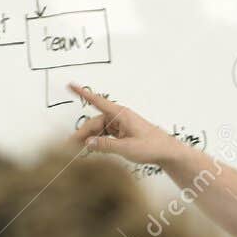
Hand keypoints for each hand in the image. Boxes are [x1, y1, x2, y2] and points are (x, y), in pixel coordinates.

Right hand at [70, 86, 193, 168]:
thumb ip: (106, 145)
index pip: (97, 101)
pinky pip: (105, 135)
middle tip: (70, 146)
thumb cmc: (151, 146)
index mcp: (120, 114)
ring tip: (78, 150)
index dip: (82, 93)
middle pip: (95, 123)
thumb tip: (88, 143)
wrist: (167, 151)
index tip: (70, 85)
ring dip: (89, 139)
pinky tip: (92, 149)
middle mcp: (119, 117)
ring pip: (99, 130)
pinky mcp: (122, 133)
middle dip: (82, 134)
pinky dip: (98, 141)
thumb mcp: (127, 148)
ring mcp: (120, 125)